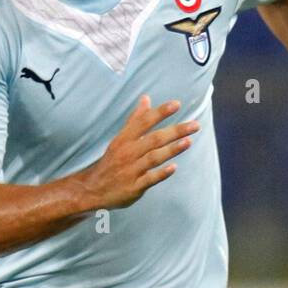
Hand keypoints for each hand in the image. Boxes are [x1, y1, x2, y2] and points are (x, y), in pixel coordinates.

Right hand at [78, 95, 199, 208]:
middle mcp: (127, 153)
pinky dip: (161, 173)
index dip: (160, 112)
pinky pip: (149, 179)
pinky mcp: (134, 187)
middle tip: (195, 125)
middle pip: (154, 139)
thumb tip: (146, 98)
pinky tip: (173, 168)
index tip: (176, 104)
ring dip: (171, 149)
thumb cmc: (111, 162)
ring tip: (188, 141)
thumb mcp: (120, 139)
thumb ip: (135, 120)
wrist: (92, 189)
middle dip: (175, 131)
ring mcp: (131, 170)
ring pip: (153, 157)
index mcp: (124, 139)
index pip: (143, 122)